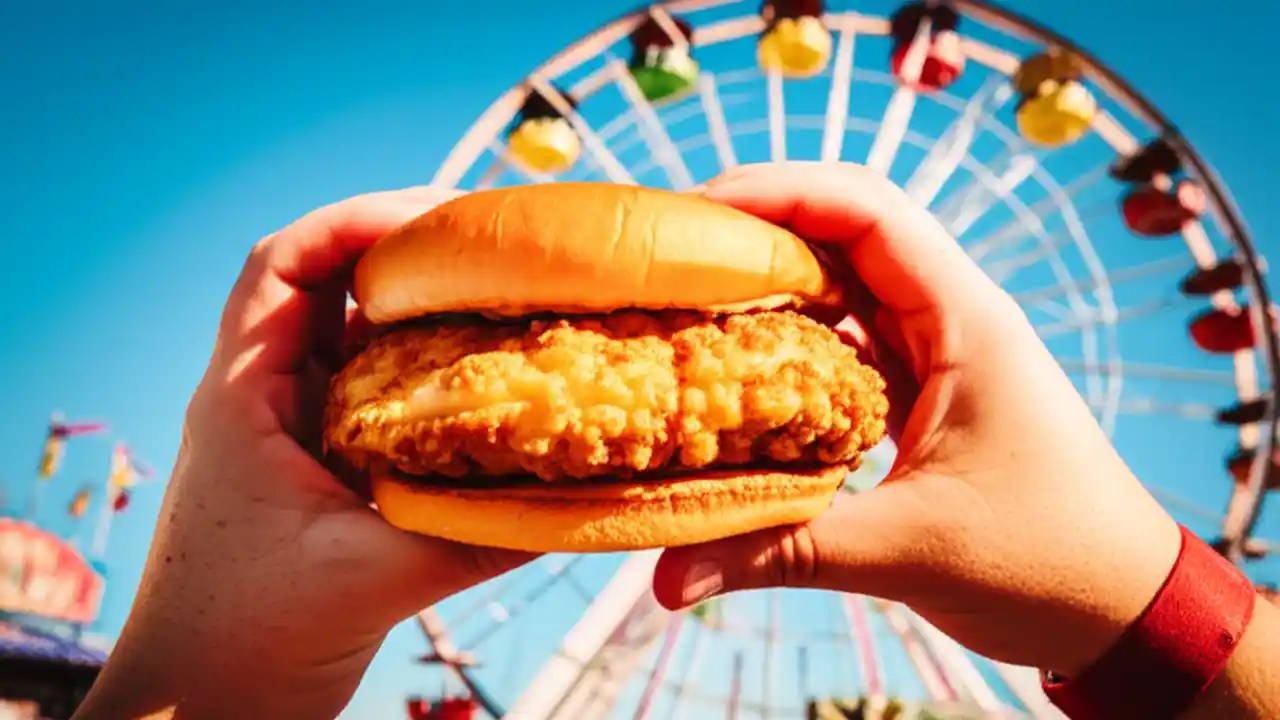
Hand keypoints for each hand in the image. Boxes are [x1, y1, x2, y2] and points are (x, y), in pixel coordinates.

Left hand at [77, 188, 534, 718]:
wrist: (200, 703)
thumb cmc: (245, 642)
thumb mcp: (372, 581)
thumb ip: (476, 537)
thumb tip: (579, 502)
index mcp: (243, 398)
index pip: (284, 264)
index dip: (356, 221)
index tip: (438, 220)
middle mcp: (263, 396)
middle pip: (328, 281)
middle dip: (409, 251)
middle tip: (497, 249)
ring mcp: (291, 426)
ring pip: (358, 335)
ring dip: (424, 311)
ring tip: (505, 298)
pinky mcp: (320, 460)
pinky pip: (378, 390)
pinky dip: (429, 371)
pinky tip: (487, 380)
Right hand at [651, 162, 1182, 675]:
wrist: (1120, 606)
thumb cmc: (1046, 562)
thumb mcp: (908, 549)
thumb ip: (785, 551)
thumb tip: (666, 576)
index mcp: (966, 320)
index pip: (867, 211)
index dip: (779, 193)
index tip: (697, 215)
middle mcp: (951, 319)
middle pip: (845, 233)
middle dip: (758, 233)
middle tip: (672, 260)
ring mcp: (938, 354)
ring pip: (843, 287)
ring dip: (771, 288)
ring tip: (687, 304)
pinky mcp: (924, 393)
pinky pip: (847, 344)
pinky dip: (791, 344)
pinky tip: (737, 370)